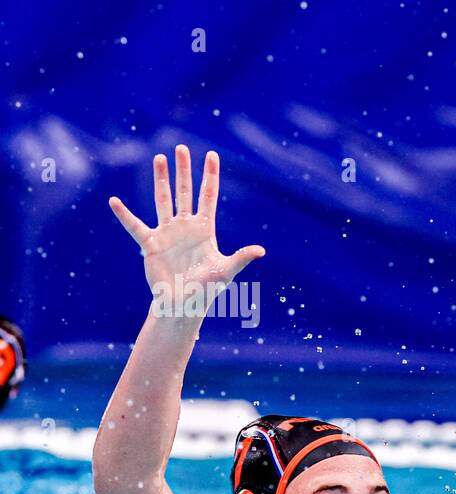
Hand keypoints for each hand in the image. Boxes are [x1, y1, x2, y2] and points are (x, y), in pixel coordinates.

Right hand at [109, 145, 264, 318]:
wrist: (184, 304)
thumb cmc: (207, 289)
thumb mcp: (225, 271)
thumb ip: (241, 258)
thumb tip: (261, 250)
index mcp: (205, 229)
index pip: (208, 196)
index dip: (210, 176)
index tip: (211, 154)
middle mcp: (186, 226)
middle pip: (185, 191)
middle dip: (184, 170)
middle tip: (181, 147)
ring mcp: (167, 233)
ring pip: (163, 200)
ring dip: (161, 179)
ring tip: (159, 159)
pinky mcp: (150, 244)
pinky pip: (134, 226)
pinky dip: (124, 215)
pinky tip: (114, 202)